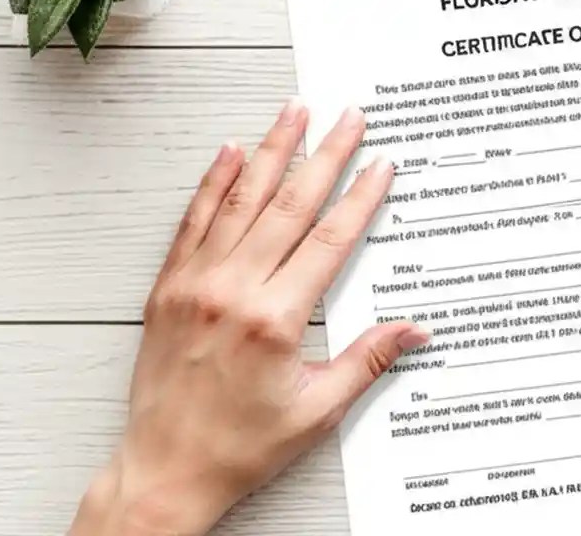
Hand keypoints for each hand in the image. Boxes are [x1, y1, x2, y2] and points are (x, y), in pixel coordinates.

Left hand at [69, 99, 427, 535]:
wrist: (165, 468)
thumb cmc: (240, 446)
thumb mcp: (317, 410)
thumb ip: (366, 360)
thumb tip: (414, 331)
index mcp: (275, 319)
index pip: (330, 240)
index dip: (360, 197)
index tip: (381, 166)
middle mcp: (232, 290)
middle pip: (290, 206)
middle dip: (324, 155)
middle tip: (348, 118)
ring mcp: (194, 283)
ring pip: (241, 201)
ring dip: (272, 151)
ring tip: (294, 112)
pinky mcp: (167, 288)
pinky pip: (193, 221)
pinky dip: (214, 182)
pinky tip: (231, 151)